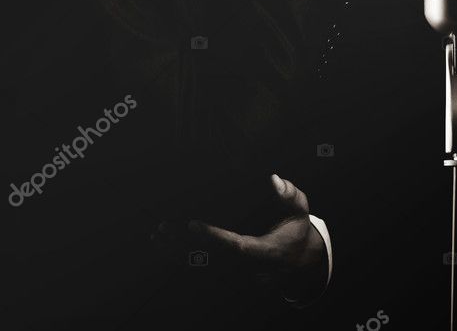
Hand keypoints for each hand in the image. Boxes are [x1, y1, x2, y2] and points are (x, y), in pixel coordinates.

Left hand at [151, 174, 328, 303]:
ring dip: (177, 254)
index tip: (193, 224)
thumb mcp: (300, 210)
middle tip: (163, 227)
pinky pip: (201, 270)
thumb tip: (273, 180)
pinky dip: (180, 259)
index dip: (213, 238)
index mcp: (266, 253)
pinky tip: (163, 247)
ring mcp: (237, 276)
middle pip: (211, 261)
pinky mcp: (228, 276)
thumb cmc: (295, 229)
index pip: (236, 248)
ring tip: (157, 235)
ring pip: (202, 268)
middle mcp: (248, 270)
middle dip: (184, 245)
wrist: (297, 260)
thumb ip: (289, 194)